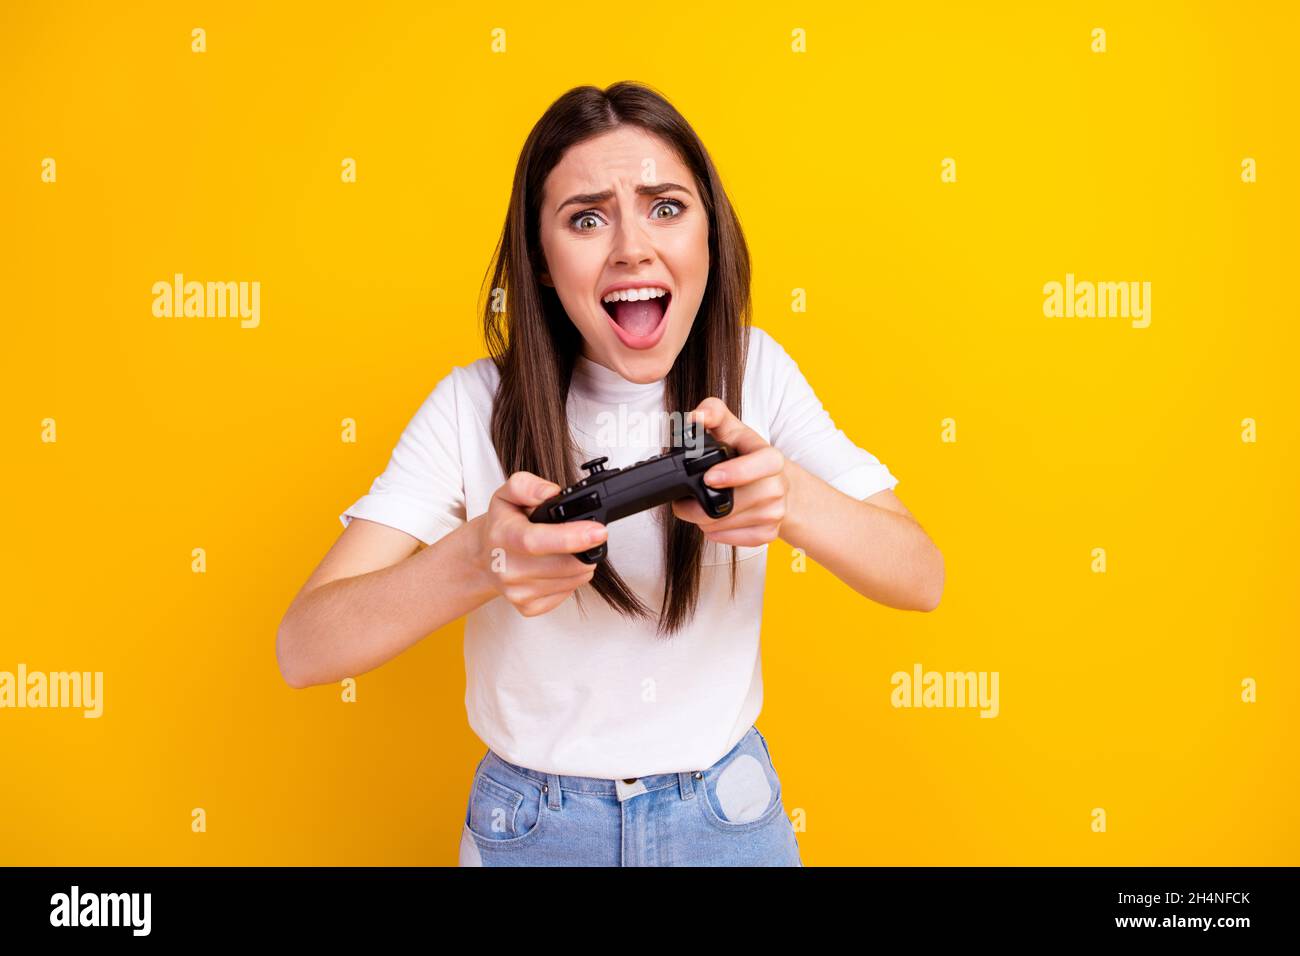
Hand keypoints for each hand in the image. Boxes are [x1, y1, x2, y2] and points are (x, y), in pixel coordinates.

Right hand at [474, 471, 604, 616]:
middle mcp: (508, 568)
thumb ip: (527, 485)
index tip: (599, 532)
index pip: (537, 541)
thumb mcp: (508, 494)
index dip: (572, 537)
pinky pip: (567, 594)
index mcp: (504, 536)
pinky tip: (557, 567)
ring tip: (566, 550)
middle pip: (565, 565)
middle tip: (584, 535)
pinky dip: (570, 580)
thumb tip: (550, 493)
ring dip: (580, 564)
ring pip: (573, 580)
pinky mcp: (528, 607)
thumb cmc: (502, 525)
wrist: (484, 558)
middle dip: (585, 549)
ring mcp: (517, 592)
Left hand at [670, 397, 789, 546]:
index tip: (709, 477)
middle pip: (735, 504)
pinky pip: (736, 540)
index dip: (735, 472)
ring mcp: (776, 512)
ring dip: (704, 521)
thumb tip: (695, 417)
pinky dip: (718, 534)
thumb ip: (712, 413)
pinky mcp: (770, 533)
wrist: (774, 482)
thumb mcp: (731, 428)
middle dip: (700, 506)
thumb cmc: (747, 454)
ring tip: (700, 508)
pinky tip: (715, 523)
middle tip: (684, 501)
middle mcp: (777, 486)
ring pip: (728, 525)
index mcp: (771, 458)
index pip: (761, 465)